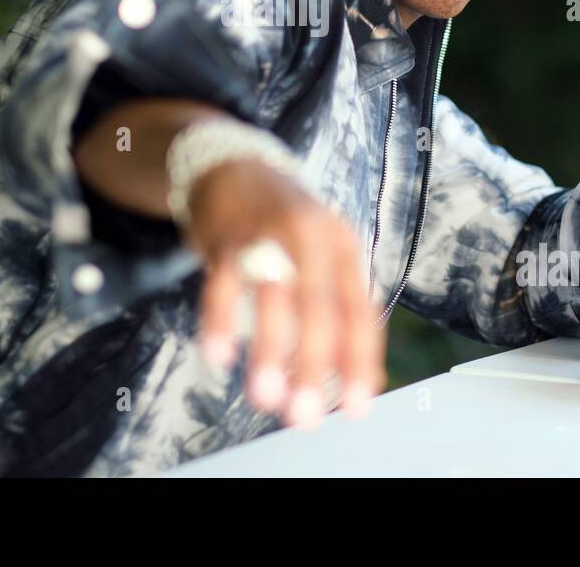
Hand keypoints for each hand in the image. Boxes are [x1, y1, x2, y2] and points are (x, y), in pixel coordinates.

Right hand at [184, 157, 385, 428]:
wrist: (232, 165)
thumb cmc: (283, 225)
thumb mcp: (322, 254)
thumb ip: (336, 307)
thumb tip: (354, 379)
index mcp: (344, 246)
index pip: (360, 311)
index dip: (360, 363)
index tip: (355, 407)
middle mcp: (312, 237)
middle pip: (320, 308)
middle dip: (313, 366)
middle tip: (304, 414)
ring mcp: (267, 234)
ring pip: (274, 297)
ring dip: (270, 351)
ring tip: (266, 397)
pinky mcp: (227, 235)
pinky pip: (222, 283)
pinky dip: (219, 323)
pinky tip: (218, 357)